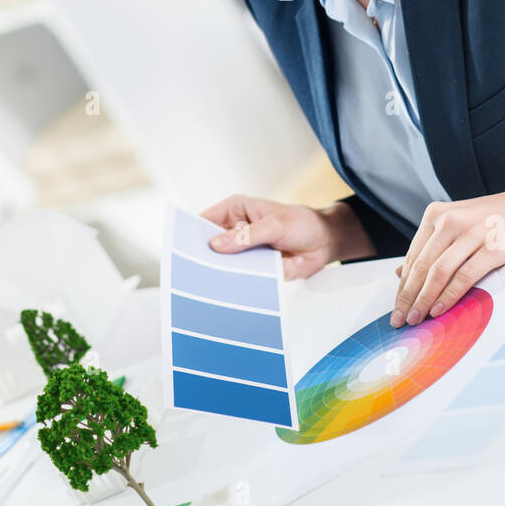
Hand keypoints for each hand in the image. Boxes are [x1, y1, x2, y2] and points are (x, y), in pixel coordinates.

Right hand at [199, 193, 374, 279]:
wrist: (324, 243)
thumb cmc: (301, 223)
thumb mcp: (275, 226)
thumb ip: (247, 236)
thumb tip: (215, 244)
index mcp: (234, 210)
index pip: (204, 220)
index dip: (191, 233)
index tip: (179, 248)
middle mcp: (233, 230)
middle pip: (209, 245)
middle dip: (201, 258)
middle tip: (187, 272)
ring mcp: (241, 251)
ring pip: (221, 264)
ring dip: (215, 274)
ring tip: (203, 287)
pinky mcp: (251, 269)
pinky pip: (237, 278)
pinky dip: (232, 285)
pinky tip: (224, 295)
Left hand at [390, 168, 504, 325]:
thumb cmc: (490, 220)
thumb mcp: (455, 224)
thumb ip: (429, 246)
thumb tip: (397, 273)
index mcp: (435, 214)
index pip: (412, 256)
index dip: (402, 285)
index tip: (395, 306)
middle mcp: (449, 221)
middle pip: (421, 266)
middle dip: (408, 297)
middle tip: (399, 319)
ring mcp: (470, 233)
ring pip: (437, 272)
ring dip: (424, 300)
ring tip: (416, 319)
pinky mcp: (490, 247)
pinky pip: (463, 276)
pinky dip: (448, 296)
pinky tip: (439, 310)